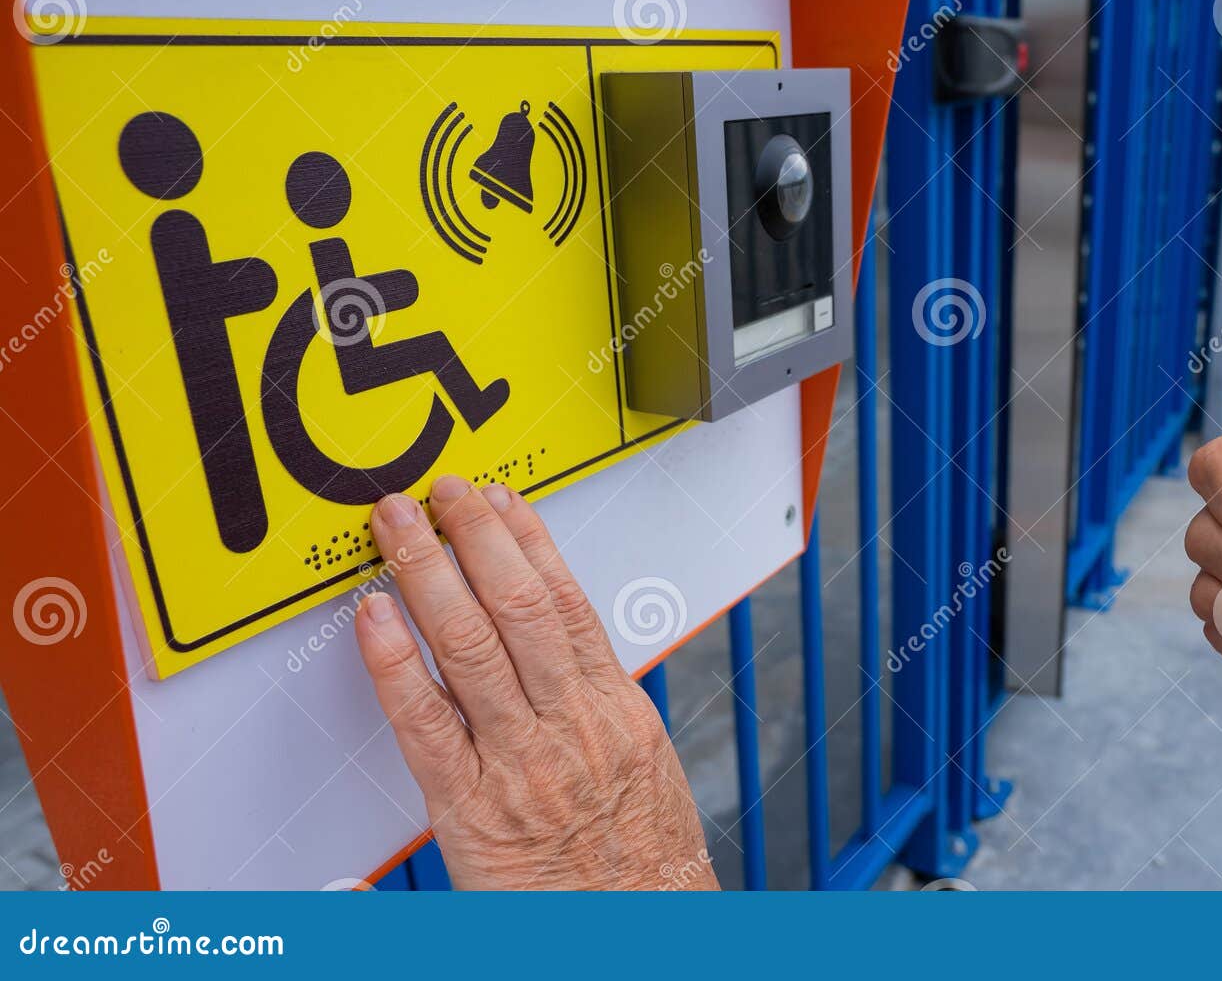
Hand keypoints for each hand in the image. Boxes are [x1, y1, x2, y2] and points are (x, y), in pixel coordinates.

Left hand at [353, 475, 715, 889]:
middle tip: (441, 491)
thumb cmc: (641, 867)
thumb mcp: (641, 771)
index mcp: (617, 709)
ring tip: (400, 526)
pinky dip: (396, 663)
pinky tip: (374, 617)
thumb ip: (596, 710)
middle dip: (474, 538)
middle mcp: (572, 725)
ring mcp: (521, 763)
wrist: (638, 936)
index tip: (501, 502)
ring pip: (473, 646)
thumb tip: (563, 659)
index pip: (568, 602)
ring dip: (429, 575)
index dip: (529, 543)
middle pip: (519, 606)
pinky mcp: (472, 808)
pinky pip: (427, 722)